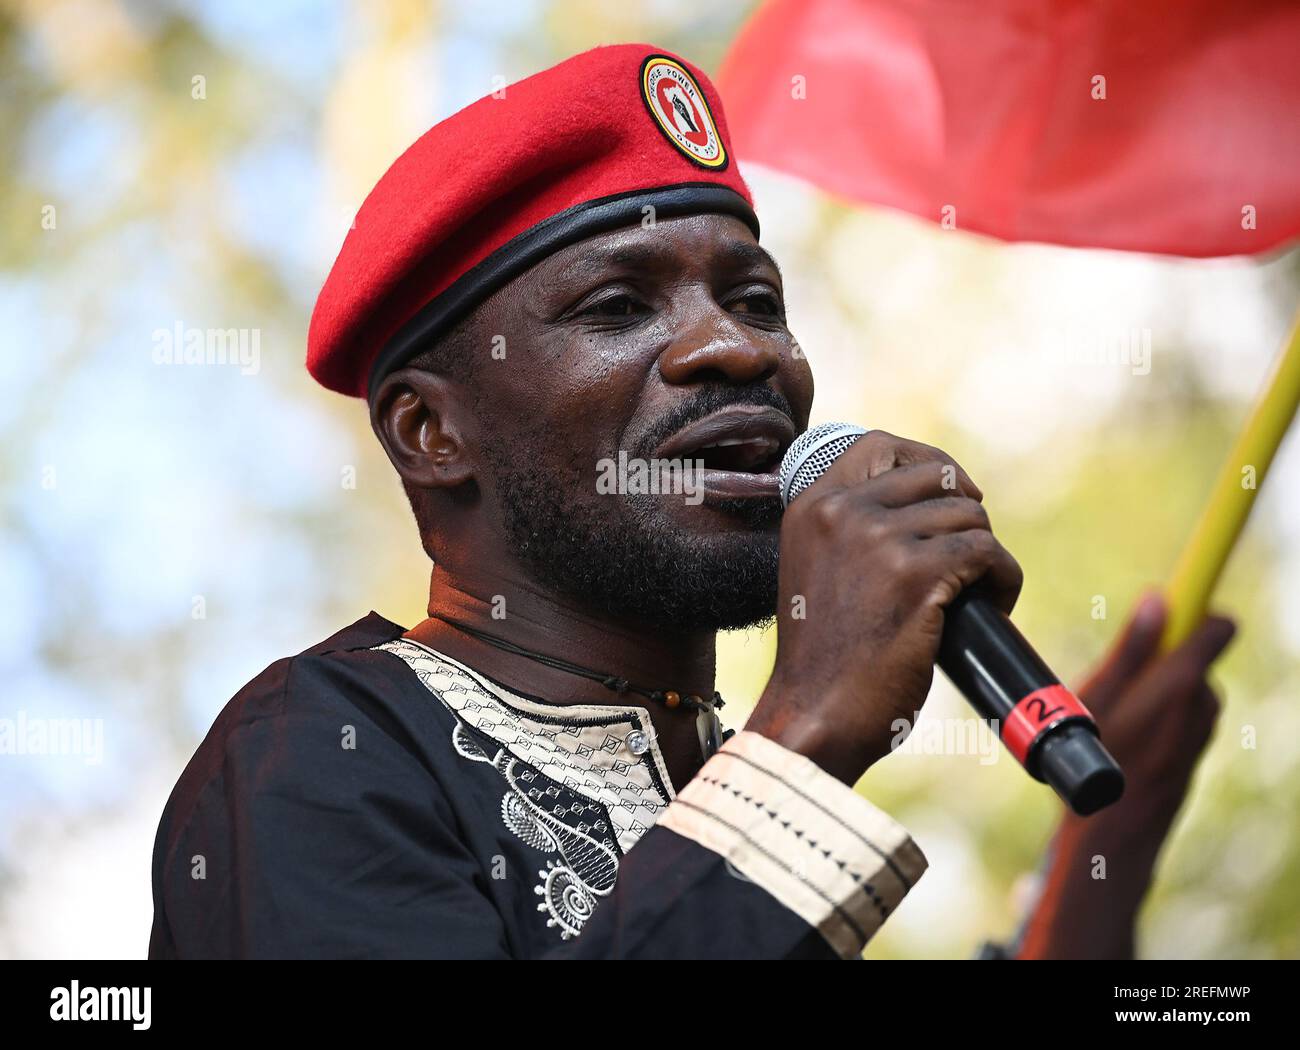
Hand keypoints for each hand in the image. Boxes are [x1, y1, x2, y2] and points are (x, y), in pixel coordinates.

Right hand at [746, 430, 1022, 784]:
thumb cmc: (823, 658)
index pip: (879, 445)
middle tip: (969, 560)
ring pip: (970, 517)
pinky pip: (988, 553)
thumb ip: (850, 531)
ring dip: (986, 555)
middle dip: (966, 515)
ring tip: (976, 594)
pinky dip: (1004, 581)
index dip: (927, 462)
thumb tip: (927, 506)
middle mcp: (840, 511)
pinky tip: (993, 606)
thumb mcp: (816, 570)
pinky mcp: (916, 574)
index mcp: (810, 507)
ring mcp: (877, 539)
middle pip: (938, 476)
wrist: (816, 714)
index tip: (951, 496)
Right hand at [1017, 594, 1235, 957]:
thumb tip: (1158, 598)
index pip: (1216, 626)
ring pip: (1187, 688)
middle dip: (1162, 656)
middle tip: (1117, 675)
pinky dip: (1159, 714)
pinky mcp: (1194, 751)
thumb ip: (1132, 647)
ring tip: (1114, 712)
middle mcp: (1202, 705)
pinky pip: (1182, 715)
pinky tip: (1126, 735)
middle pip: (1194, 657)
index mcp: (1182, 683)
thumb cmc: (1097, 761)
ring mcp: (1202, 731)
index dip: (1196, 611)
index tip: (1172, 608)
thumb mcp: (1098, 696)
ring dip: (1158, 688)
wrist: (1114, 832)